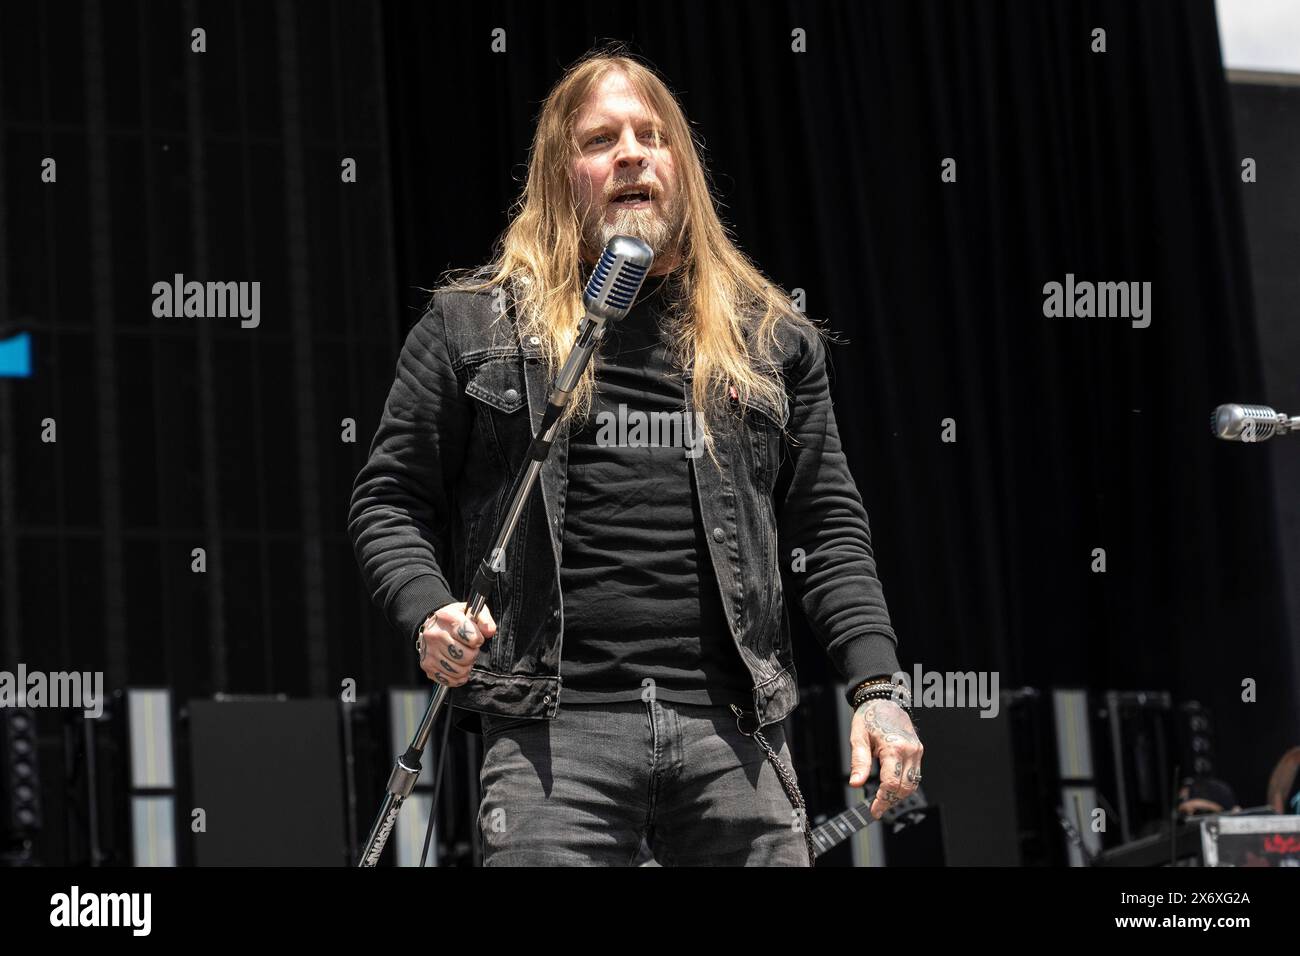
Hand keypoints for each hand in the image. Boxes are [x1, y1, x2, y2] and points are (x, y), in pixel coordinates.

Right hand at [417, 602, 496, 687]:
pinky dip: (458, 677)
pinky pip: (450, 680)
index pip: (471, 637)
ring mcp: (429, 652)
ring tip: (462, 657)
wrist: (430, 626)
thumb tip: (489, 631)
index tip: (474, 638)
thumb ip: (484, 619)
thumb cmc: (453, 620)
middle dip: (473, 654)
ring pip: (459, 671)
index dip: (478, 639)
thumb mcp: (470, 611)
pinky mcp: (427, 666)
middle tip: (468, 649)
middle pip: (466, 657)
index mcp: (447, 618)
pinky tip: (457, 666)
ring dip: (466, 667)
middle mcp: (435, 635)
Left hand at [848, 698, 922, 818]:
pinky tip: (892, 787)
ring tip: (884, 800)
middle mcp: (910, 750)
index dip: (882, 800)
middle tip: (877, 808)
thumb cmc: (869, 716)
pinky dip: (905, 785)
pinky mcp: (918, 750)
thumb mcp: (858, 738)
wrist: (884, 699)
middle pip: (905, 787)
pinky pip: (915, 774)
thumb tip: (855, 783)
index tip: (874, 810)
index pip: (891, 783)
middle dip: (891, 800)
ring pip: (913, 783)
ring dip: (899, 795)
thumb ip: (858, 762)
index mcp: (894, 747)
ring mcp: (917, 751)